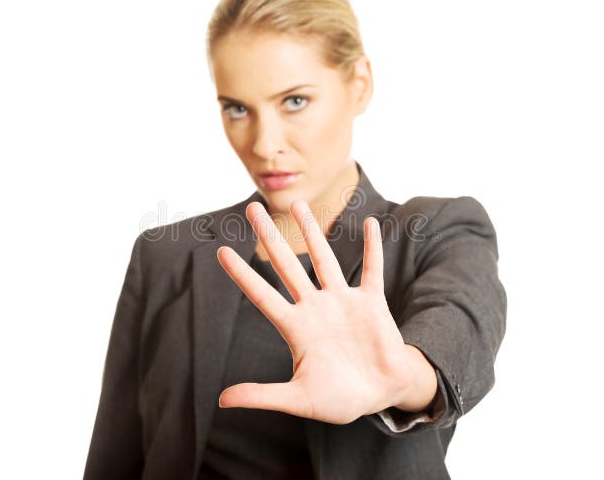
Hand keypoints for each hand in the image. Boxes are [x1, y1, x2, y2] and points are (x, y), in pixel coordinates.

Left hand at [215, 199, 432, 424]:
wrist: (382, 394)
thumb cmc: (341, 399)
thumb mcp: (299, 399)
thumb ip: (263, 395)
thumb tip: (221, 400)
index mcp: (295, 328)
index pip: (262, 294)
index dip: (242, 274)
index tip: (221, 251)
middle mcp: (315, 308)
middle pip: (287, 265)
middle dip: (270, 237)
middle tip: (253, 208)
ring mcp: (343, 302)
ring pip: (324, 259)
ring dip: (312, 231)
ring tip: (298, 203)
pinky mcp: (371, 303)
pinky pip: (371, 269)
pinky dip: (372, 247)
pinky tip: (369, 224)